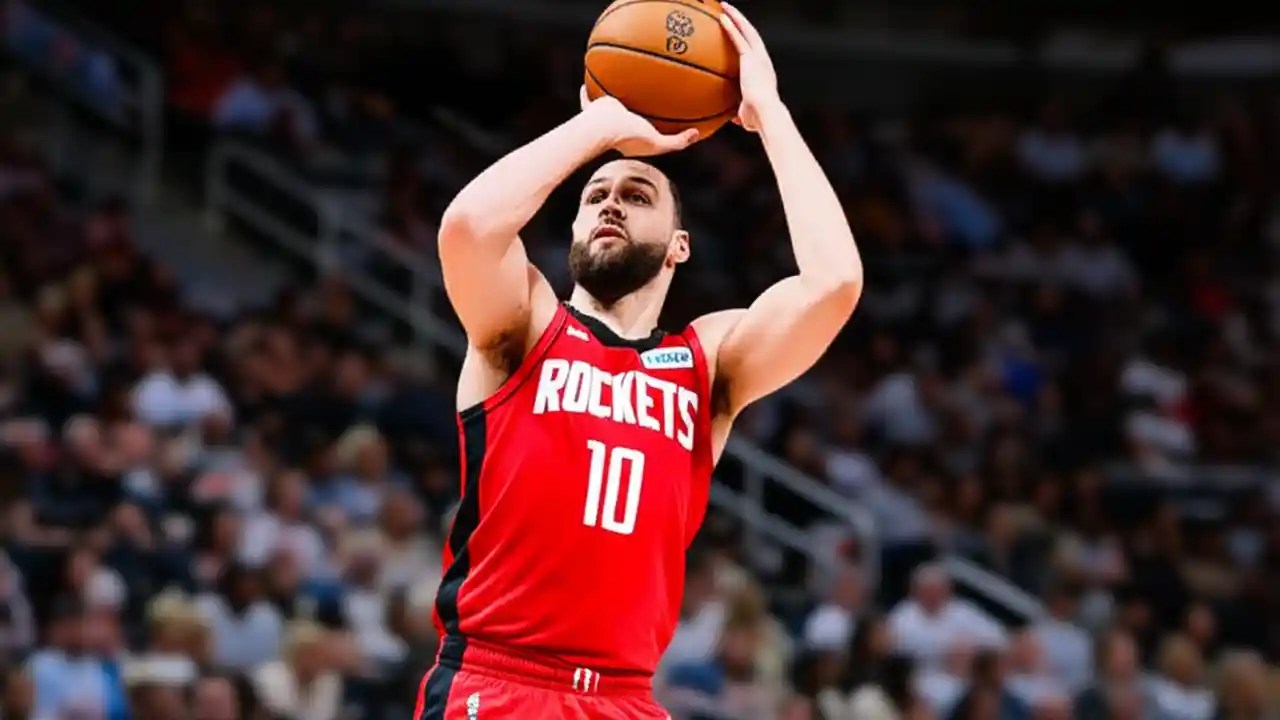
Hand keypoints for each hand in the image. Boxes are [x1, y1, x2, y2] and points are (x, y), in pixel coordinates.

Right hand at [580, 86, 698, 156]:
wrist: (603, 128)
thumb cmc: (629, 137)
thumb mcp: (658, 143)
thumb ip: (677, 142)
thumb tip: (697, 134)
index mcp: (634, 137)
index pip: (648, 132)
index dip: (655, 128)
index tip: (664, 119)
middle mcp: (620, 127)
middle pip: (632, 116)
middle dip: (638, 110)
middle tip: (645, 99)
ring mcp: (607, 117)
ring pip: (614, 104)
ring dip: (618, 96)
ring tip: (624, 83)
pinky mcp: (595, 107)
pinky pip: (592, 97)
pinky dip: (590, 90)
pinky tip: (596, 72)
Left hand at [719, 2, 780, 132]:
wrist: (765, 113)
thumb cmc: (758, 118)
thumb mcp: (748, 114)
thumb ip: (741, 112)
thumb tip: (735, 119)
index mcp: (763, 71)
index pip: (754, 51)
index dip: (748, 40)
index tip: (740, 32)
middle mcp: (763, 60)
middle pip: (752, 35)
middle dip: (741, 21)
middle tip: (729, 11)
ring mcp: (758, 56)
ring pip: (746, 30)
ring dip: (736, 17)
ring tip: (724, 6)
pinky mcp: (751, 57)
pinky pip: (739, 37)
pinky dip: (731, 26)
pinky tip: (722, 16)